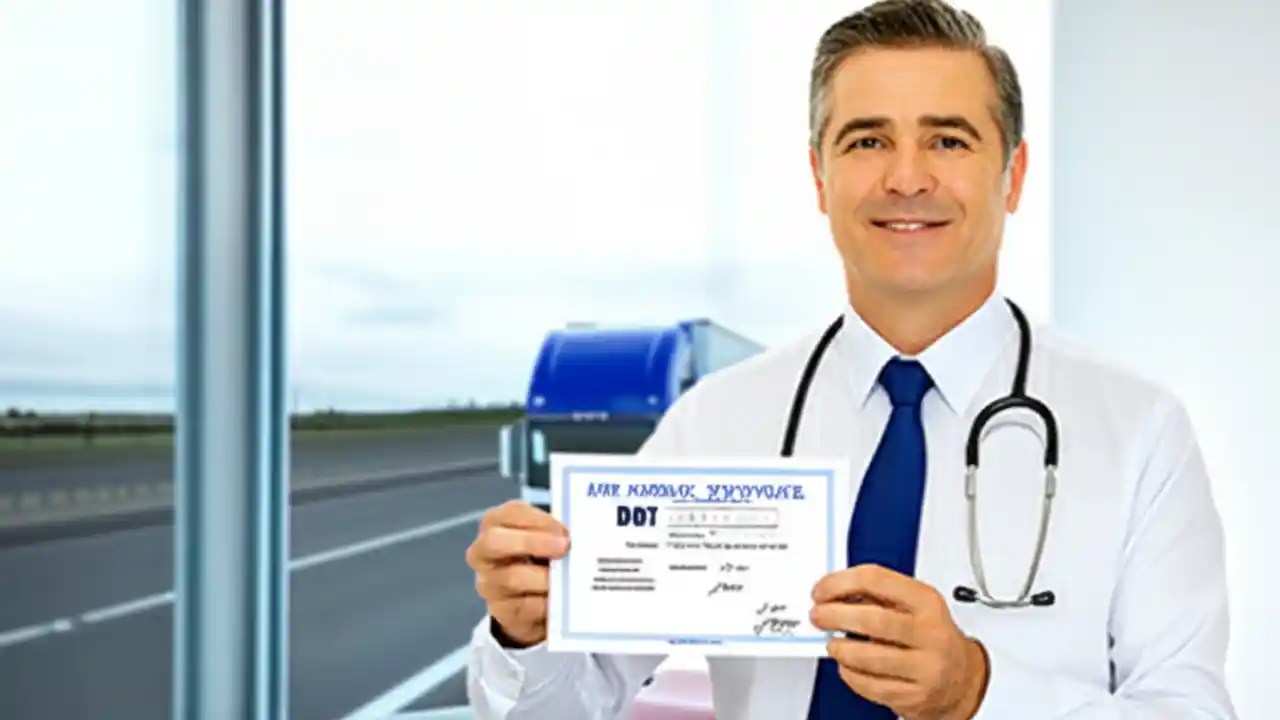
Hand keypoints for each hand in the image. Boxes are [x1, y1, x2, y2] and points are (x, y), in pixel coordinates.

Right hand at [464, 500, 569, 647]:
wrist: (529, 600)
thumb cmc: (538, 557)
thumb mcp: (543, 538)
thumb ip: (553, 533)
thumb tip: (575, 538)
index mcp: (495, 524)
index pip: (510, 513)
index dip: (538, 520)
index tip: (564, 529)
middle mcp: (483, 552)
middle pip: (495, 542)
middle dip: (532, 542)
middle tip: (565, 547)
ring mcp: (489, 583)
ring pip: (511, 578)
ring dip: (544, 577)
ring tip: (568, 578)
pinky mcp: (502, 611)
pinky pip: (524, 607)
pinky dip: (546, 603)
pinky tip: (563, 600)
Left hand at [809, 564, 988, 719]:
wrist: (962, 679)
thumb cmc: (929, 636)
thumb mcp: (914, 605)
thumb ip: (877, 595)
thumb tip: (832, 592)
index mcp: (927, 601)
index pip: (876, 579)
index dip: (839, 583)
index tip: (821, 590)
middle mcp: (930, 633)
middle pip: (872, 619)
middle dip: (834, 616)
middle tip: (818, 616)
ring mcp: (925, 667)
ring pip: (868, 657)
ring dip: (840, 649)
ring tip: (833, 644)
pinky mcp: (915, 696)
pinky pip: (870, 686)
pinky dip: (850, 674)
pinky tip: (847, 666)